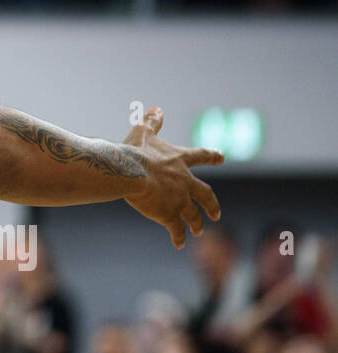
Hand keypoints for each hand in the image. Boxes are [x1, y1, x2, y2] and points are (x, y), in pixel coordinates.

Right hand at [120, 106, 223, 248]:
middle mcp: (185, 181)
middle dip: (211, 204)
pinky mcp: (169, 215)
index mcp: (180, 161)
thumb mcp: (142, 132)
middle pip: (204, 194)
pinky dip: (178, 236)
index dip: (211, 156)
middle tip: (216, 213)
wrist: (129, 172)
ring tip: (198, 231)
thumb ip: (151, 122)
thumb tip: (156, 109)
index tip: (222, 156)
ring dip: (196, 223)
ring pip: (193, 215)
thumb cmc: (134, 151)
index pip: (201, 156)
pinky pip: (176, 229)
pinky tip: (179, 244)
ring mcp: (179, 200)